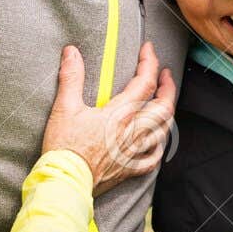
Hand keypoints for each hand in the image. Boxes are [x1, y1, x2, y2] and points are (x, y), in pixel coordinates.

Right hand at [42, 41, 176, 194]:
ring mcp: (133, 152)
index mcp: (119, 114)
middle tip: (165, 76)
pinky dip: (158, 147)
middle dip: (169, 88)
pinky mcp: (129, 169)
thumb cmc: (64, 146)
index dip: (150, 62)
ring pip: (163, 131)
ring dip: (167, 113)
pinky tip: (155, 141)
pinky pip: (153, 158)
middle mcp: (132, 132)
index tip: (149, 50)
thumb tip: (72, 52)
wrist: (65, 181)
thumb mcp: (64, 107)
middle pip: (164, 107)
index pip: (145, 83)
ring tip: (164, 103)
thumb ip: (71, 77)